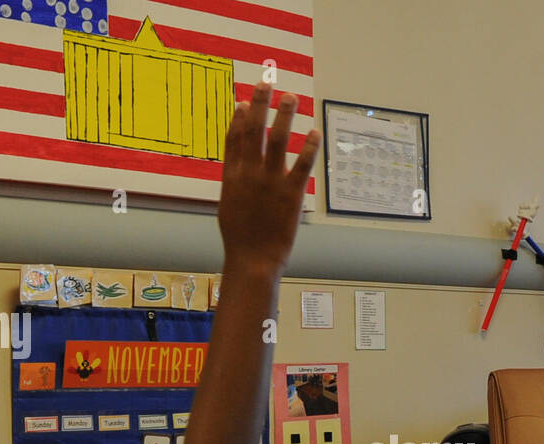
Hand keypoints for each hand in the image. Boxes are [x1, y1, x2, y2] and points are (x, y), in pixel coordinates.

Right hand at [217, 83, 320, 275]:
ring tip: (291, 97)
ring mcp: (270, 182)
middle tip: (267, 83)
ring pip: (278, 140)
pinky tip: (314, 132)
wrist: (252, 260)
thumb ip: (234, 182)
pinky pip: (302, 164)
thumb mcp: (229, 205)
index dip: (240, 117)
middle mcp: (250, 174)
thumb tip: (237, 167)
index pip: (234, 138)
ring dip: (284, 115)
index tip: (246, 101)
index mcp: (232, 177)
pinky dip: (309, 147)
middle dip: (261, 104)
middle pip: (254, 130)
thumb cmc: (240, 238)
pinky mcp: (291, 194)